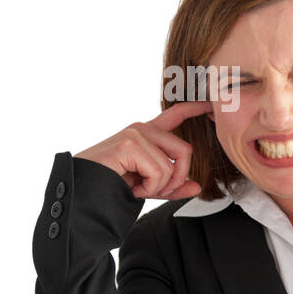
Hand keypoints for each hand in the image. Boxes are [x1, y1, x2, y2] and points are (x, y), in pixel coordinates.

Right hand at [74, 100, 213, 199]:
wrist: (82, 189)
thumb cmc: (111, 183)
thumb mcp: (149, 185)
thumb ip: (173, 186)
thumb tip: (196, 187)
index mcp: (148, 134)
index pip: (175, 115)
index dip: (194, 108)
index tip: (210, 103)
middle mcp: (143, 129)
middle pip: (185, 150)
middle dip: (176, 178)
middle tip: (156, 189)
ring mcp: (135, 134)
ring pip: (172, 165)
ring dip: (160, 186)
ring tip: (138, 187)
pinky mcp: (129, 144)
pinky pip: (159, 172)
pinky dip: (149, 188)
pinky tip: (132, 187)